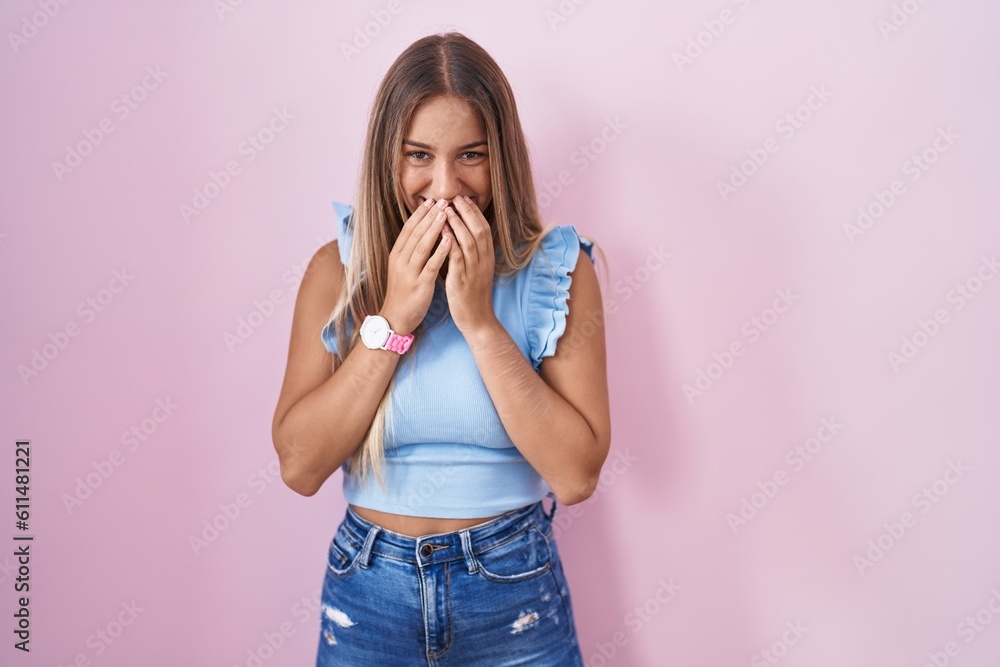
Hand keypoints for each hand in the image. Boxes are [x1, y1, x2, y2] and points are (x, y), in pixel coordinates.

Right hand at [382, 199, 450, 333]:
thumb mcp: (402, 268)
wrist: (395, 318)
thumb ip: (410, 251)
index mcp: (396, 255)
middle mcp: (401, 261)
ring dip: (434, 228)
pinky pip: (431, 264)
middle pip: (415, 233)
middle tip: (442, 200)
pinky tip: (449, 239)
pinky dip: (440, 250)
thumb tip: (420, 232)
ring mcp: (410, 272)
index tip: (431, 200)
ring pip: (422, 245)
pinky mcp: (420, 284)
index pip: (408, 229)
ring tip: (445, 213)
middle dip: (429, 215)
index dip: (419, 214)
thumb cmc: (403, 292)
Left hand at [442, 196, 497, 335]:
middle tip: (456, 196)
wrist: (477, 320)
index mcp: (487, 258)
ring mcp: (474, 270)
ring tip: (447, 208)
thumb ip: (469, 254)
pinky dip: (450, 241)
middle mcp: (483, 261)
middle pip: (479, 230)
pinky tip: (441, 230)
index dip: (474, 212)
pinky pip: (457, 257)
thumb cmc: (472, 296)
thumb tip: (458, 236)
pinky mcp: (462, 280)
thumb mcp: (474, 271)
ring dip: (458, 222)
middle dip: (467, 211)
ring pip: (469, 240)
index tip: (464, 198)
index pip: (484, 228)